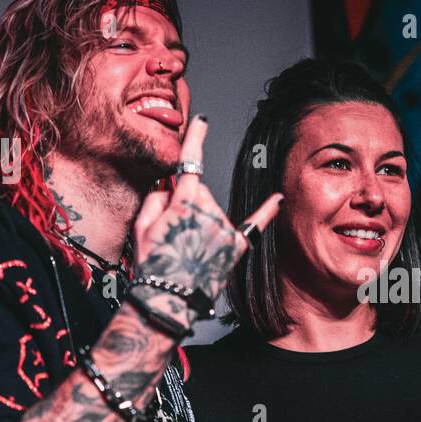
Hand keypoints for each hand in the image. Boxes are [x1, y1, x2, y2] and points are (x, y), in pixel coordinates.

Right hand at [131, 115, 282, 319]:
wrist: (169, 299)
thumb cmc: (153, 265)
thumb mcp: (141, 227)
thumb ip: (157, 199)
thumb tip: (170, 188)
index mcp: (183, 201)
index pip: (191, 163)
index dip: (195, 140)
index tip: (202, 122)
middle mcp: (209, 209)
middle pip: (200, 192)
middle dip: (186, 205)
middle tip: (172, 234)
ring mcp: (225, 228)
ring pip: (214, 210)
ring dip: (201, 223)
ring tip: (187, 249)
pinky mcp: (237, 246)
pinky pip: (254, 223)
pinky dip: (266, 211)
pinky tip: (278, 200)